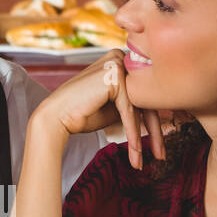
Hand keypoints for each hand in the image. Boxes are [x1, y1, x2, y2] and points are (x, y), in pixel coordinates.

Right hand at [33, 48, 164, 169]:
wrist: (55, 117)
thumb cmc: (81, 114)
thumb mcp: (114, 108)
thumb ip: (134, 104)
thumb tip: (158, 114)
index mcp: (121, 61)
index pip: (144, 93)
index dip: (154, 121)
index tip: (159, 144)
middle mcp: (120, 57)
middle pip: (145, 99)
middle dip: (155, 131)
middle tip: (161, 154)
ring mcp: (117, 64)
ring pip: (140, 106)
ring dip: (146, 138)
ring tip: (150, 158)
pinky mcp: (113, 77)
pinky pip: (128, 111)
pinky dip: (133, 134)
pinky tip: (136, 153)